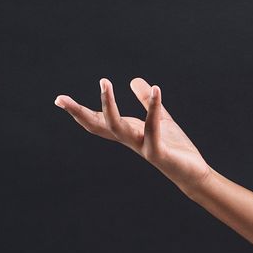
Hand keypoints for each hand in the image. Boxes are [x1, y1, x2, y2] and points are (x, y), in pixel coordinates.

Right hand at [54, 77, 212, 194]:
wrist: (193, 172)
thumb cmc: (175, 147)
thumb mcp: (160, 118)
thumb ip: (147, 101)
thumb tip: (134, 79)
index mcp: (128, 132)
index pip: (98, 121)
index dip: (79, 111)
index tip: (59, 99)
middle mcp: (130, 140)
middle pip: (99, 126)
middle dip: (79, 112)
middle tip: (61, 98)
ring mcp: (142, 146)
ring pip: (118, 127)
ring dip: (109, 104)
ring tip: (104, 82)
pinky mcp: (158, 152)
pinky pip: (152, 129)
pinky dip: (153, 109)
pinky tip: (157, 89)